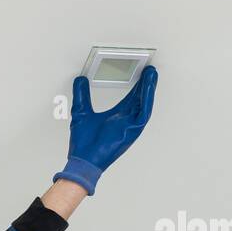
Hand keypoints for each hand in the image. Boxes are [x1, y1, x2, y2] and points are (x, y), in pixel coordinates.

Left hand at [53, 66, 157, 195]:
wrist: (83, 160)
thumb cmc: (84, 143)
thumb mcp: (81, 111)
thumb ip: (82, 95)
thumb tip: (80, 80)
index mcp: (116, 118)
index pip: (130, 98)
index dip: (136, 86)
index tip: (139, 73)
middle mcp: (125, 121)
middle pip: (139, 99)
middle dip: (145, 84)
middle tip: (149, 70)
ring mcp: (130, 126)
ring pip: (144, 104)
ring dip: (148, 89)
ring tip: (151, 74)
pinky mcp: (132, 130)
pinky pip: (143, 112)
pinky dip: (146, 98)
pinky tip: (147, 86)